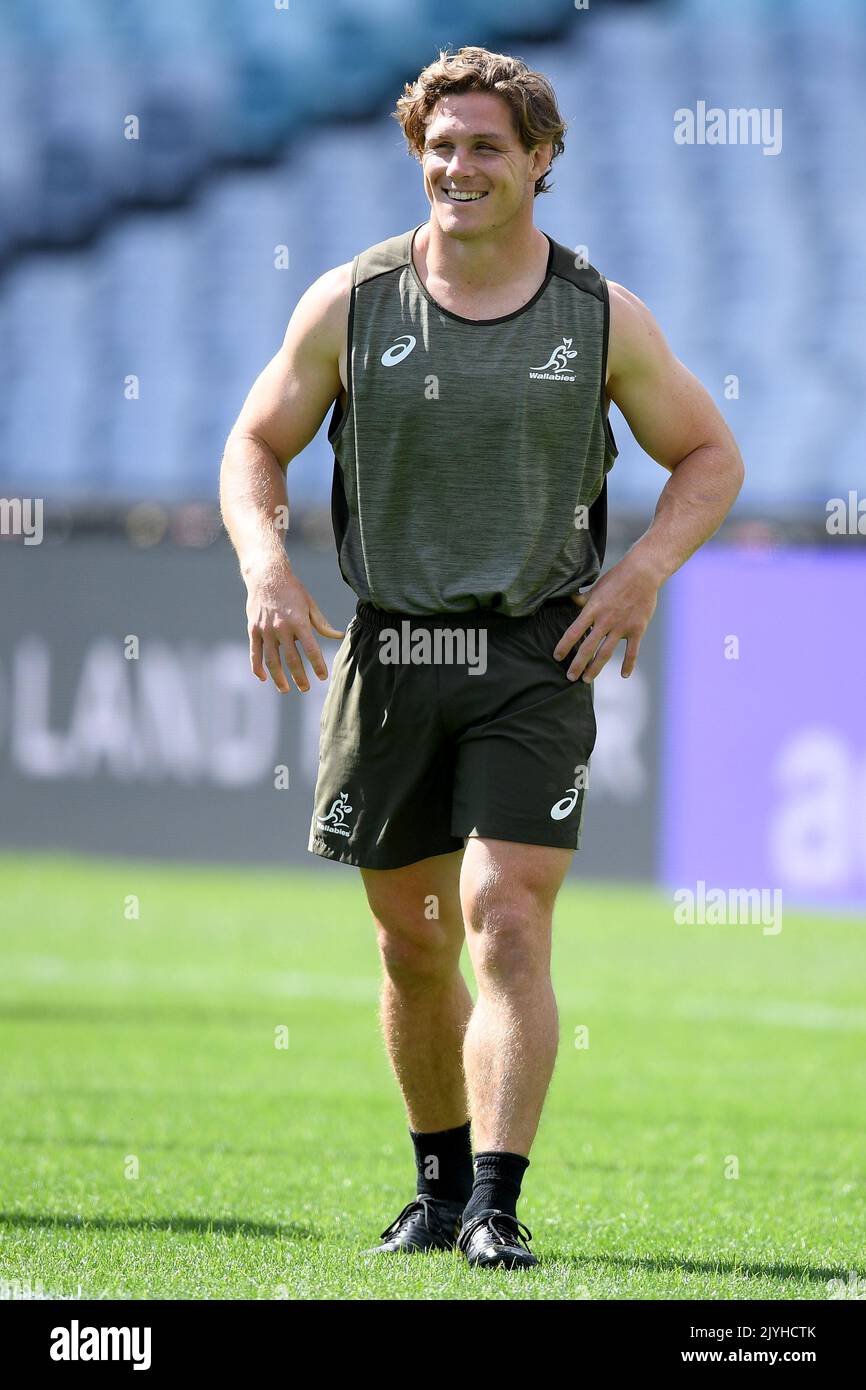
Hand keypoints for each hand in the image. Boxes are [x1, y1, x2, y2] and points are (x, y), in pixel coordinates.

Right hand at [245, 557, 344, 692]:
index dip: (318, 665)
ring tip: (286, 689)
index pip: (311, 649)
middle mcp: (281, 628)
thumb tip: (339, 636)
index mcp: (299, 622)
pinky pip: (255, 653)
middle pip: (291, 659)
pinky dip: (258, 668)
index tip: (323, 677)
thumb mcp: (310, 604)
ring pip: (271, 661)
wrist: (266, 575)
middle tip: (306, 689)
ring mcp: (265, 630)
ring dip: (278, 678)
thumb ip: (322, 624)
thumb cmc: (292, 590)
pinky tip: (264, 678)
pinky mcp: (253, 630)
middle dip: (299, 677)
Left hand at [552, 553, 659, 681]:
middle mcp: (605, 620)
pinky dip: (629, 664)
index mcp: (593, 609)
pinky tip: (624, 675)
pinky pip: (632, 651)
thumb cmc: (617, 578)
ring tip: (587, 680)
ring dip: (595, 668)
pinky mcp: (637, 629)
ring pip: (606, 653)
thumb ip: (583, 598)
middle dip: (577, 664)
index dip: (564, 646)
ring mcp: (621, 626)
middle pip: (588, 647)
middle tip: (570, 676)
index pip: (574, 631)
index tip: (557, 656)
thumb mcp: (596, 587)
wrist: (643, 573)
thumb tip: (571, 599)